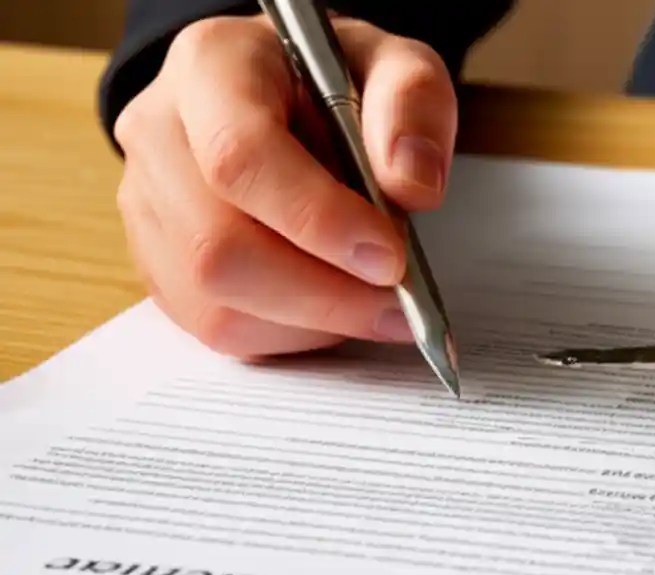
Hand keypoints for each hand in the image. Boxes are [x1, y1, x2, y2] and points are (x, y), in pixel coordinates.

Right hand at [113, 14, 455, 356]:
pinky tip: (335, 310)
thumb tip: (412, 185)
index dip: (317, 219)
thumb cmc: (336, 79)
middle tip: (399, 303)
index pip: (241, 155)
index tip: (390, 258)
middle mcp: (158, 133)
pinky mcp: (158, 261)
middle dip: (323, 293)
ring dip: (311, 321)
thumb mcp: (395, 64)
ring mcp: (147, 203)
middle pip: (217, 246)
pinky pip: (215, 324)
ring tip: (377, 307)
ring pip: (213, 298)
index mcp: (212, 66)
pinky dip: (288, 334)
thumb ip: (412, 106)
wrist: (285, 92)